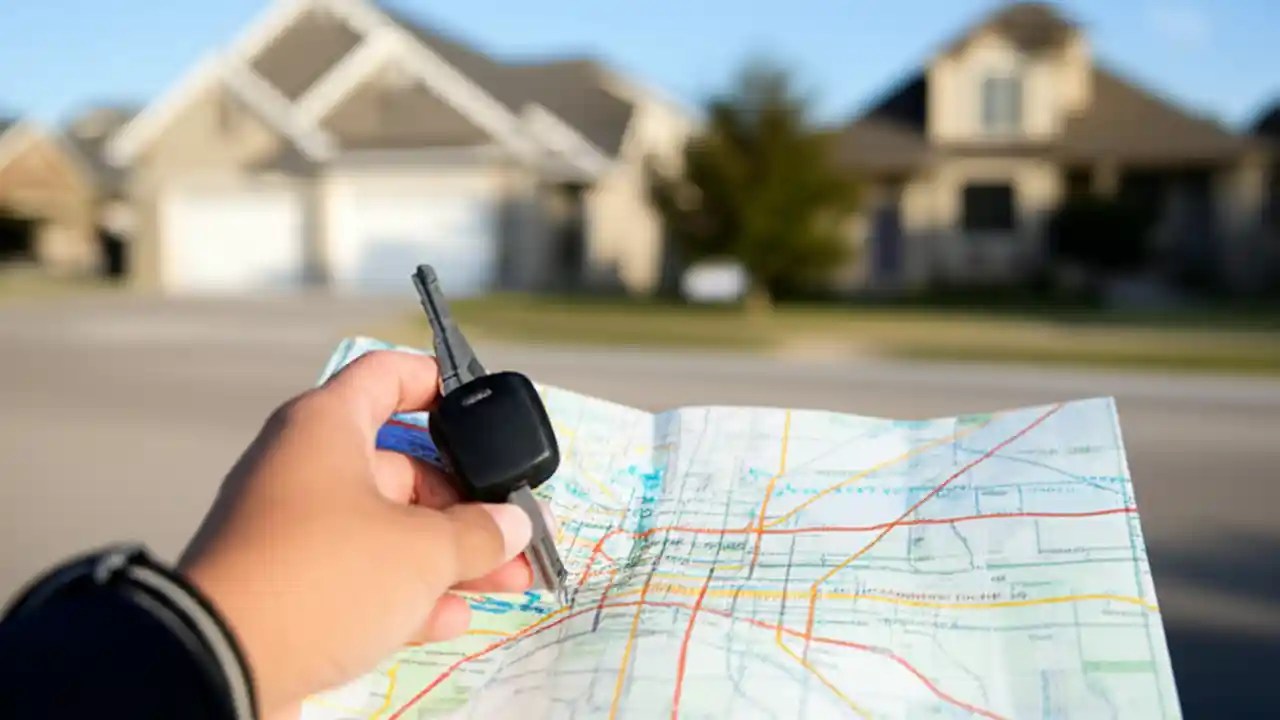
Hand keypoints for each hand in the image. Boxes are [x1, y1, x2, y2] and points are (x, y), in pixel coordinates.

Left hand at [177, 351, 534, 716]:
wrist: (221, 665)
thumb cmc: (324, 575)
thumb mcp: (421, 550)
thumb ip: (477, 533)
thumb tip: (511, 526)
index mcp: (326, 427)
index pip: (385, 375)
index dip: (436, 383)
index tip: (481, 408)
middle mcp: (305, 468)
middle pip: (401, 467)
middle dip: (465, 502)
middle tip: (514, 531)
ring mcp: (294, 531)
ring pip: (387, 528)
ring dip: (449, 554)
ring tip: (508, 582)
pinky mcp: (289, 588)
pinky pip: (361, 577)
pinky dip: (408, 593)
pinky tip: (452, 616)